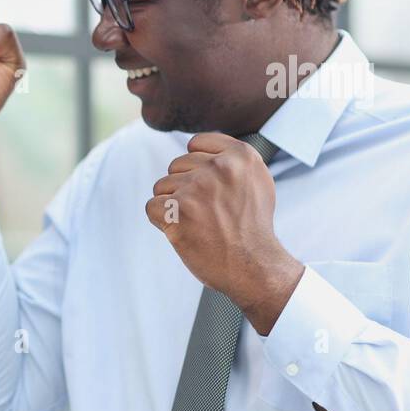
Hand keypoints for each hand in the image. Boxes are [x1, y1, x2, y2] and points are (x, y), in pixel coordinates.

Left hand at [145, 132, 304, 334]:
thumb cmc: (252, 228)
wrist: (253, 266)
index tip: (209, 188)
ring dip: (173, 205)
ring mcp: (197, 188)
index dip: (196, 167)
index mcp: (240, 156)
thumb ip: (232, 160)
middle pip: (177, 165)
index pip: (196, 144)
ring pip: (162, 186)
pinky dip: (162, 222)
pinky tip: (183, 232)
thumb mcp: (257, 182)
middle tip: (207, 212)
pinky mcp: (177, 211)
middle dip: (184, 188)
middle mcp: (218, 167)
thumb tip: (200, 147)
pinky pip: (152, 207)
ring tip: (197, 223)